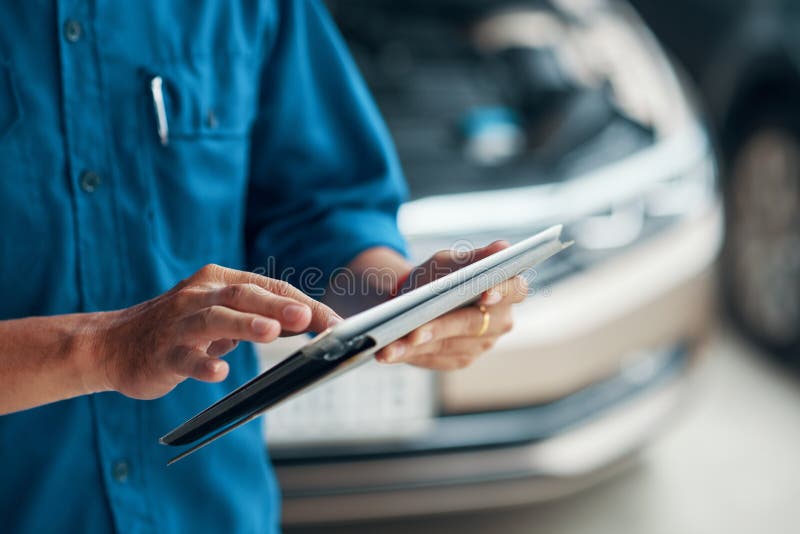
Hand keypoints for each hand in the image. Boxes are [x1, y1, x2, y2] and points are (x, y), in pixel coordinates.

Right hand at [88, 264, 339, 399]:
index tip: (333, 322)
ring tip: (272, 333)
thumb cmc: (178, 327)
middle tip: (308, 319)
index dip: (301, 304)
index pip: (267, 287)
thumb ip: (259, 315)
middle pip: (243, 296)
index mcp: (217, 281)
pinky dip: (202, 365)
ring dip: (245, 325)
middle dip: (278, 307)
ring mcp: (178, 325)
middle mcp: (199, 296)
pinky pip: (184, 359)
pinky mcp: (160, 354)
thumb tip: (308, 320)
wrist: (112, 344)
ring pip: (214, 320)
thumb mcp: (219, 314)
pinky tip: (220, 373)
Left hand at [375, 241, 527, 369]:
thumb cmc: (438, 276)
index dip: (501, 291)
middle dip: (442, 326)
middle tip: (415, 332)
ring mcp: (483, 344)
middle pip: (474, 323)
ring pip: (450, 345)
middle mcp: (501, 320)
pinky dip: (410, 355)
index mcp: (507, 289)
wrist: (416, 300)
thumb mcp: (449, 262)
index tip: (483, 294)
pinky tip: (389, 352)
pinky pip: (435, 359)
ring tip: (389, 346)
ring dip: (417, 346)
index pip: (514, 289)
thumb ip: (473, 258)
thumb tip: (501, 248)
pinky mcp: (461, 359)